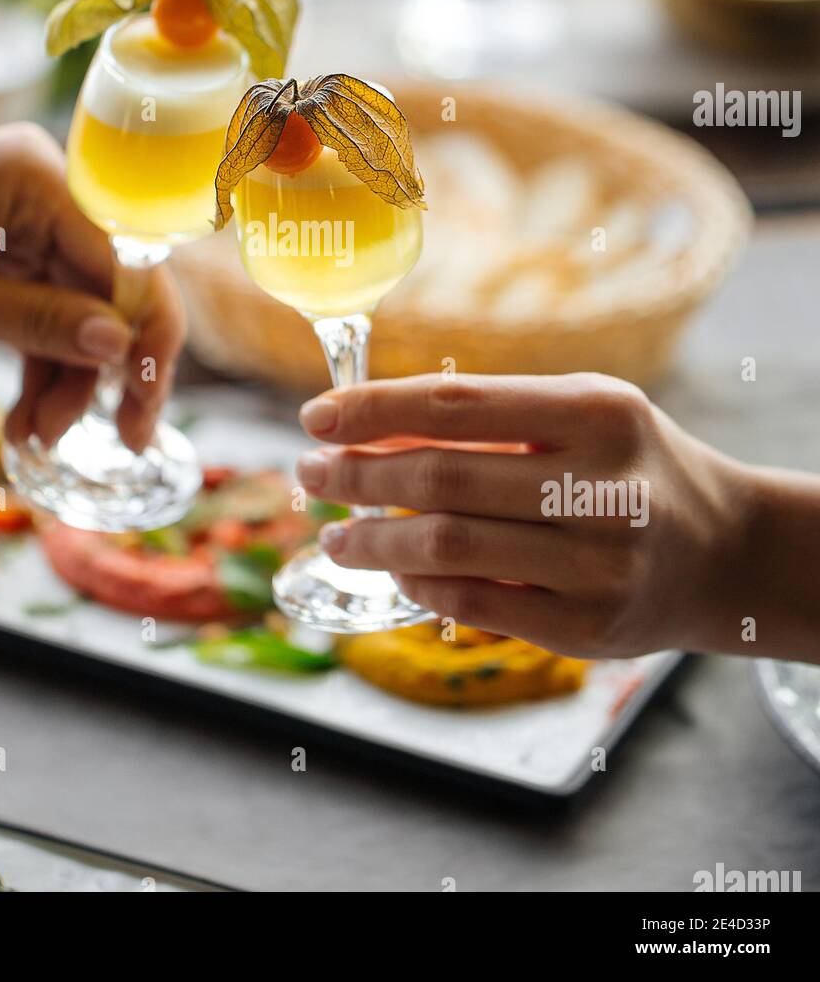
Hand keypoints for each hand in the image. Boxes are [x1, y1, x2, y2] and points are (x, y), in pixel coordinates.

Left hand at [0, 124, 185, 449]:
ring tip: (38, 438)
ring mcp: (30, 222)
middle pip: (111, 290)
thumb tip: (122, 347)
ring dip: (68, 378)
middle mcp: (46, 191)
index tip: (143, 410)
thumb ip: (40, 322)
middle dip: (102, 369)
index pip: (125, 261)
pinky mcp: (11, 253)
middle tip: (118, 440)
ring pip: (83, 311)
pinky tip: (31, 419)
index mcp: (37, 177)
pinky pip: (49, 312)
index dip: (144, 339)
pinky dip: (42, 364)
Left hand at [294, 373, 787, 658]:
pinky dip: (419, 586)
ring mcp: (599, 564)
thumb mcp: (577, 412)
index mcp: (596, 413)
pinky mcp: (590, 628)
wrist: (721, 550)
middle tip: (312, 475)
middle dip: (357, 477)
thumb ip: (485, 417)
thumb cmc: (625, 465)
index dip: (372, 410)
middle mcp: (603, 486)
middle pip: (441, 481)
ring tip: (338, 535)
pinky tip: (395, 569)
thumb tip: (366, 430)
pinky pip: (474, 606)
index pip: (454, 405)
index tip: (314, 417)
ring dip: (372, 541)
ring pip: (448, 550)